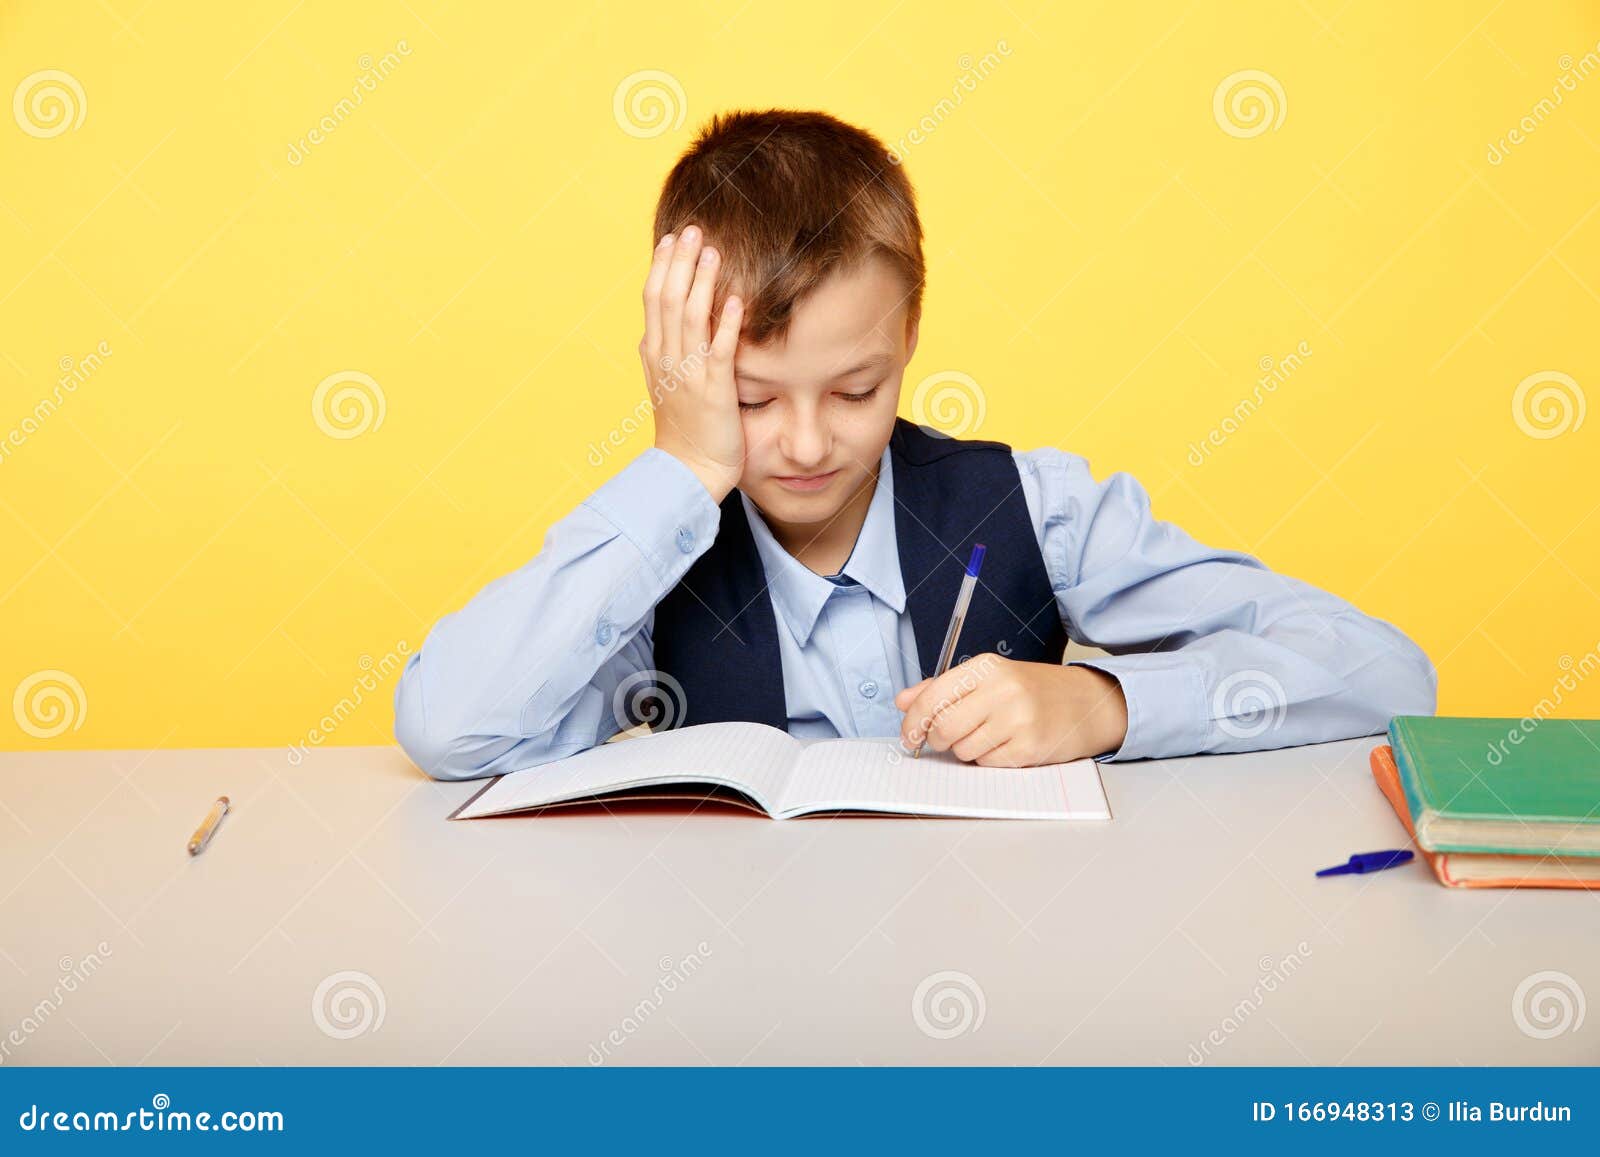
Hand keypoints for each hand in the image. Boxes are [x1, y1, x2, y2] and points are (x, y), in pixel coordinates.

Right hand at [640, 225, 745, 502]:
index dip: (662, 266)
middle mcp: (666, 359)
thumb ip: (665, 352)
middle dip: (680, 262)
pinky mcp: (713, 391)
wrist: (687, 471)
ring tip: (713, 251)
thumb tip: (660, 326)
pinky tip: (735, 299)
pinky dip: (725, 324)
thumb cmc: (684, 430)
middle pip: (667, 299)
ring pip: (689, 317)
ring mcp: (688, 374)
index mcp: (654, 354)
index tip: (672, 239)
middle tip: (693, 230)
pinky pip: (718, 351)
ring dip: (701, 282)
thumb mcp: (666, 384)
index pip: (652, 300)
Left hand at [894, 655, 1128, 765]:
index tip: (908, 736)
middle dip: (937, 741)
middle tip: (944, 741)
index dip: (913, 721)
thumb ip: (942, 688)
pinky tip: (1004, 745)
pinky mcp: (1030, 747)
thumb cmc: (1032, 690)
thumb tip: (902, 701)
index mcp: (986, 667)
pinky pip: (988, 763)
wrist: (1086, 703)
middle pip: (944, 728)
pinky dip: (988, 760)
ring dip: (966, 751)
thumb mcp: (988, 678)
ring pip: (964, 750)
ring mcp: (1018, 720)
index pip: (932, 696)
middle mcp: (1002, 690)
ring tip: (986, 736)